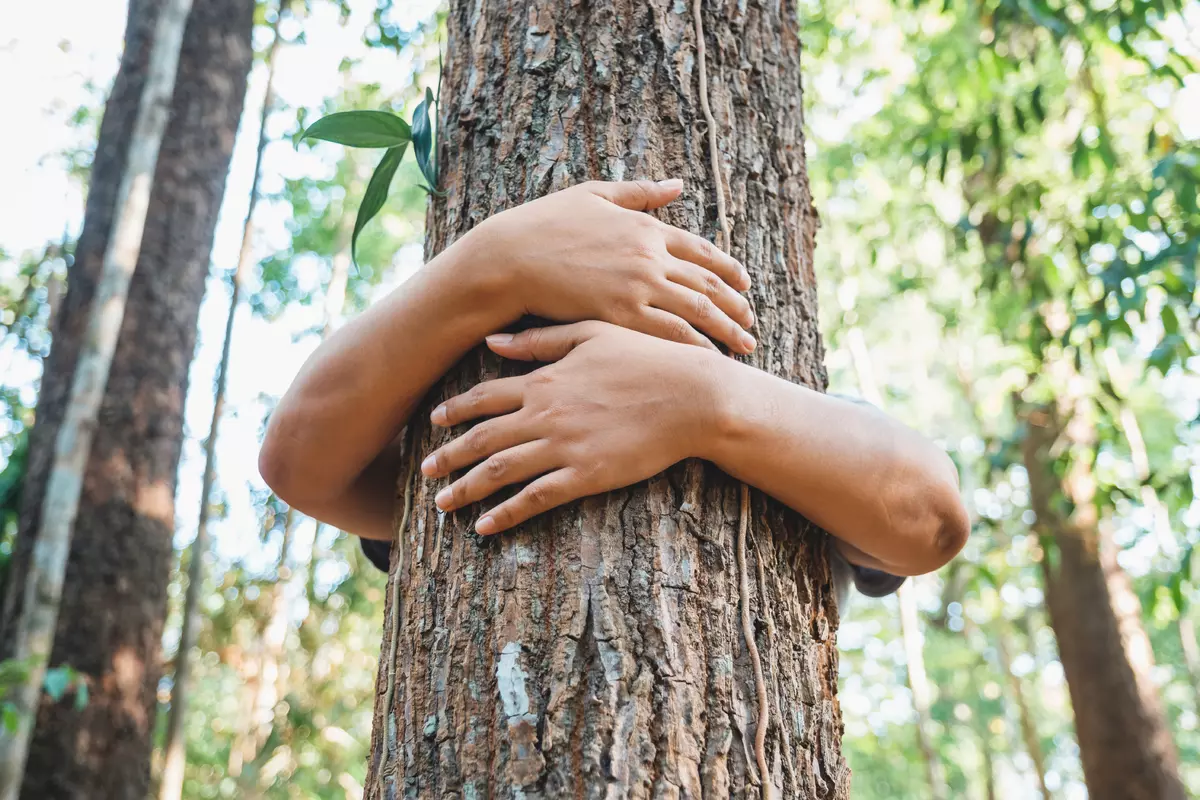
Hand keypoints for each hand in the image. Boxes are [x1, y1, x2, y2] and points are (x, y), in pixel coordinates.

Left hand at [420, 322, 721, 533]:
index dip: (455, 411)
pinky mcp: (586, 476)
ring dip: (466, 489)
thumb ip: (540, 340)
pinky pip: (535, 499)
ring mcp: (564, 446)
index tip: (434, 422)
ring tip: (443, 504)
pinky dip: (505, 514)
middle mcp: (546, 414)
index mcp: (545, 379)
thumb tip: (492, 341)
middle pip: (482, 439)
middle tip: (425, 471)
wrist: (692, 396)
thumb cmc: (648, 359)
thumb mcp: (592, 334)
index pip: (485, 397)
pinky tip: (485, 527)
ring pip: (499, 472)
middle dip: (448, 457)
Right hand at [474, 180, 756, 353]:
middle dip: (735, 305)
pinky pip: (669, 334)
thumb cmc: (543, 224)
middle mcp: (650, 256)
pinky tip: (709, 359)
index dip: (727, 269)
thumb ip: (640, 192)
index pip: (701, 251)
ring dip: (726, 330)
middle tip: (752, 321)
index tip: (745, 283)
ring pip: (697, 312)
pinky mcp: (620, 314)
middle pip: (707, 284)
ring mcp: (637, 286)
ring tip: (744, 345)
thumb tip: (678, 184)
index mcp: (646, 227)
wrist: (510, 257)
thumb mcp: (594, 195)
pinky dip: (695, 347)